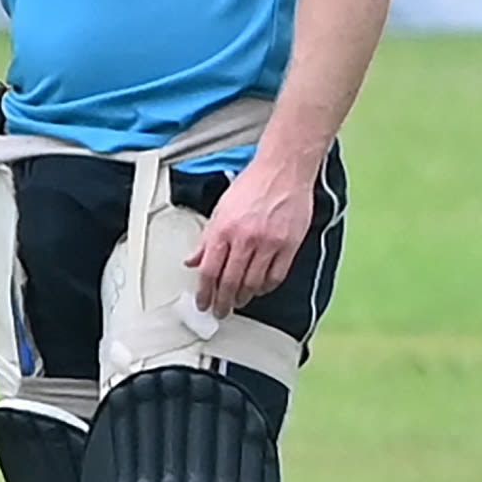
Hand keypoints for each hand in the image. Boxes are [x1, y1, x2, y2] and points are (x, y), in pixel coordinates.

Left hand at [186, 157, 317, 316]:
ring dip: (244, 298)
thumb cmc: (252, 185)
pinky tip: (259, 289)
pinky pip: (276, 276)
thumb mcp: (220, 209)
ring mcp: (269, 243)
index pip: (209, 270)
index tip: (203, 303)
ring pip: (253, 283)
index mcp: (224, 229)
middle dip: (223, 302)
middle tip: (220, 311)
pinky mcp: (289, 245)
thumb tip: (192, 260)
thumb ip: (206, 239)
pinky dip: (266, 287)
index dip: (204, 292)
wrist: (283, 170)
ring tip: (238, 302)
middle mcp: (245, 238)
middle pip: (230, 282)